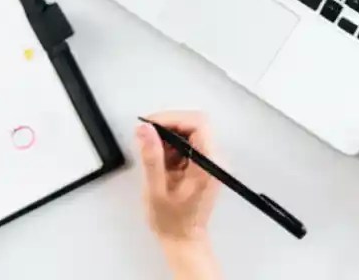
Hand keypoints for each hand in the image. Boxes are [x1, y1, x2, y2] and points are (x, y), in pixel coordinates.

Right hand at [136, 112, 221, 279]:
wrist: (183, 241)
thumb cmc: (172, 222)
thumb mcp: (156, 190)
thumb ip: (151, 157)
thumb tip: (145, 129)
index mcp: (208, 165)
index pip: (197, 123)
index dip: (171, 118)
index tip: (150, 125)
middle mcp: (214, 160)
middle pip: (194, 123)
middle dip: (168, 126)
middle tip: (147, 137)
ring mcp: (209, 161)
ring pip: (189, 131)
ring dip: (168, 137)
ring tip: (154, 156)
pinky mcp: (202, 164)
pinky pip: (187, 143)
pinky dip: (170, 146)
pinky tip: (161, 162)